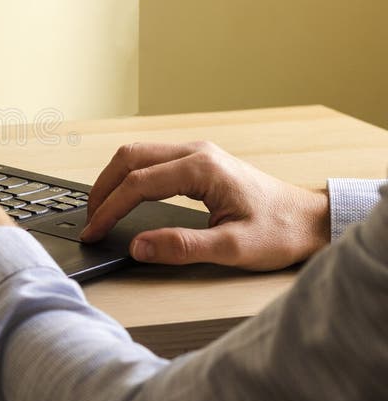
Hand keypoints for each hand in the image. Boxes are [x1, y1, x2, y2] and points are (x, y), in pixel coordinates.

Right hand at [81, 141, 329, 270]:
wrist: (311, 220)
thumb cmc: (280, 232)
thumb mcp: (233, 248)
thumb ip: (182, 247)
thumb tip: (138, 246)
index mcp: (201, 168)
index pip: (138, 183)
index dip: (109, 209)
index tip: (94, 231)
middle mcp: (196, 152)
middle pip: (130, 157)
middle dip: (102, 188)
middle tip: (89, 219)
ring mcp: (197, 153)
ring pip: (137, 154)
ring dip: (113, 179)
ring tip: (100, 210)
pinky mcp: (198, 162)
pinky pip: (151, 160)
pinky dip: (129, 177)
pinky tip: (124, 197)